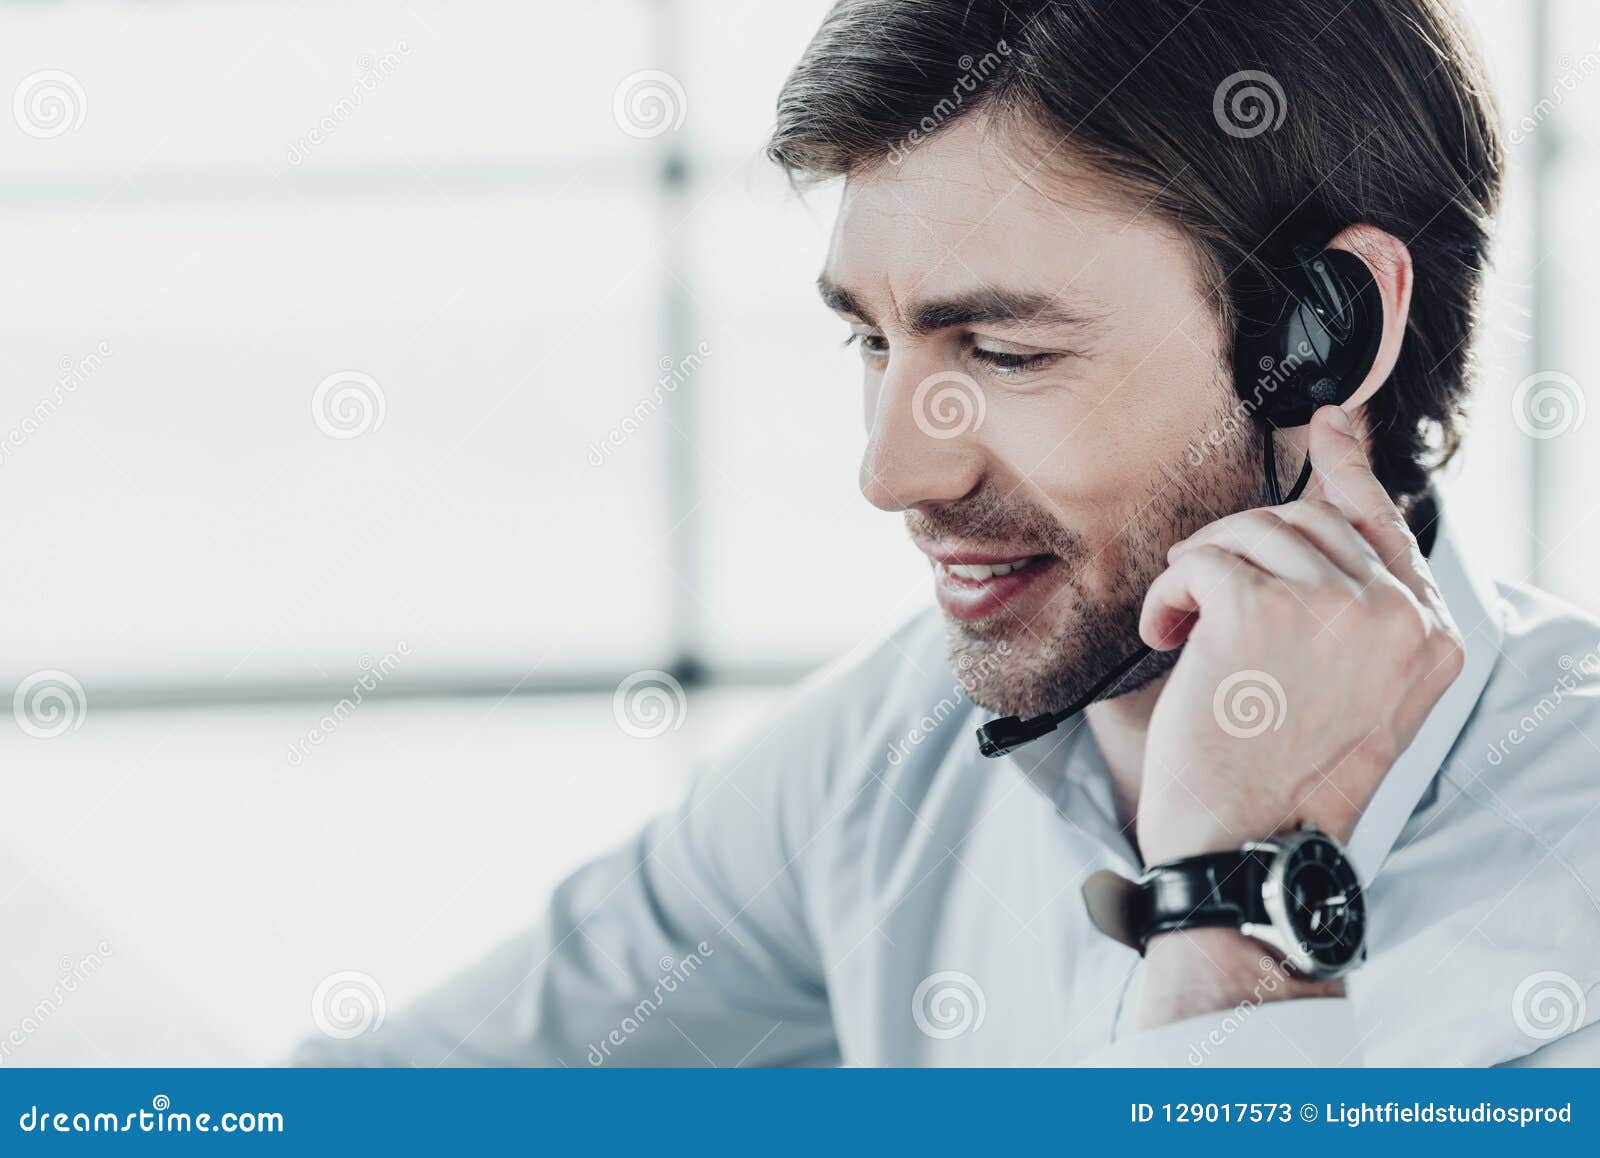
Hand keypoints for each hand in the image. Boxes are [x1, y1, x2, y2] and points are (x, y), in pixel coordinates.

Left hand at [1134, 405, 1464, 867]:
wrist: (1245, 849)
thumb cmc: (1280, 782)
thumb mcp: (1352, 699)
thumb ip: (1355, 614)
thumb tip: (1330, 515)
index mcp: (1428, 637)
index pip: (1385, 524)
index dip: (1347, 467)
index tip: (1325, 424)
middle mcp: (1395, 614)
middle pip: (1302, 520)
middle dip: (1240, 550)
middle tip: (1206, 608)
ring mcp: (1334, 607)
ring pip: (1246, 531)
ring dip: (1199, 574)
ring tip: (1186, 634)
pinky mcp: (1262, 610)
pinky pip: (1198, 561)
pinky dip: (1168, 597)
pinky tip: (1168, 638)